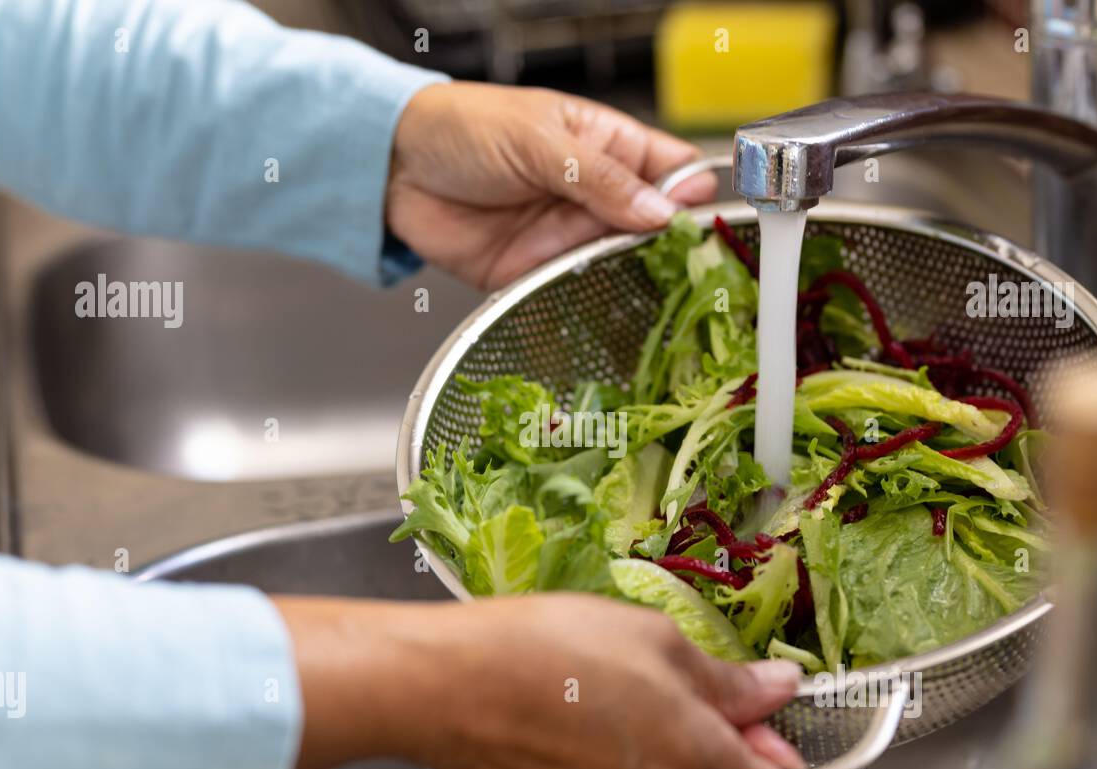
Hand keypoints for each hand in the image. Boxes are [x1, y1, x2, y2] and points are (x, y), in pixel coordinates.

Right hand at [277, 593, 812, 768]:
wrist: (447, 686)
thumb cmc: (545, 649)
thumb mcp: (654, 638)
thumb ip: (728, 680)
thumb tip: (775, 692)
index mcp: (698, 763)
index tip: (768, 742)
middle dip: (708, 749)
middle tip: (669, 690)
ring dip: (657, 762)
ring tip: (608, 700)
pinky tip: (579, 730)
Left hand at [387, 82, 717, 289]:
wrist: (393, 167)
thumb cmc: (463, 129)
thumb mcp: (539, 141)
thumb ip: (600, 179)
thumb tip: (659, 210)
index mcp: (605, 146)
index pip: (669, 170)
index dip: (691, 194)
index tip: (702, 220)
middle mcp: (593, 195)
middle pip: (652, 227)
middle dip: (668, 248)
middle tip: (683, 268)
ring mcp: (565, 236)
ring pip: (620, 265)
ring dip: (633, 281)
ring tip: (654, 294)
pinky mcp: (535, 273)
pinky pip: (572, 293)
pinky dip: (588, 305)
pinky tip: (608, 312)